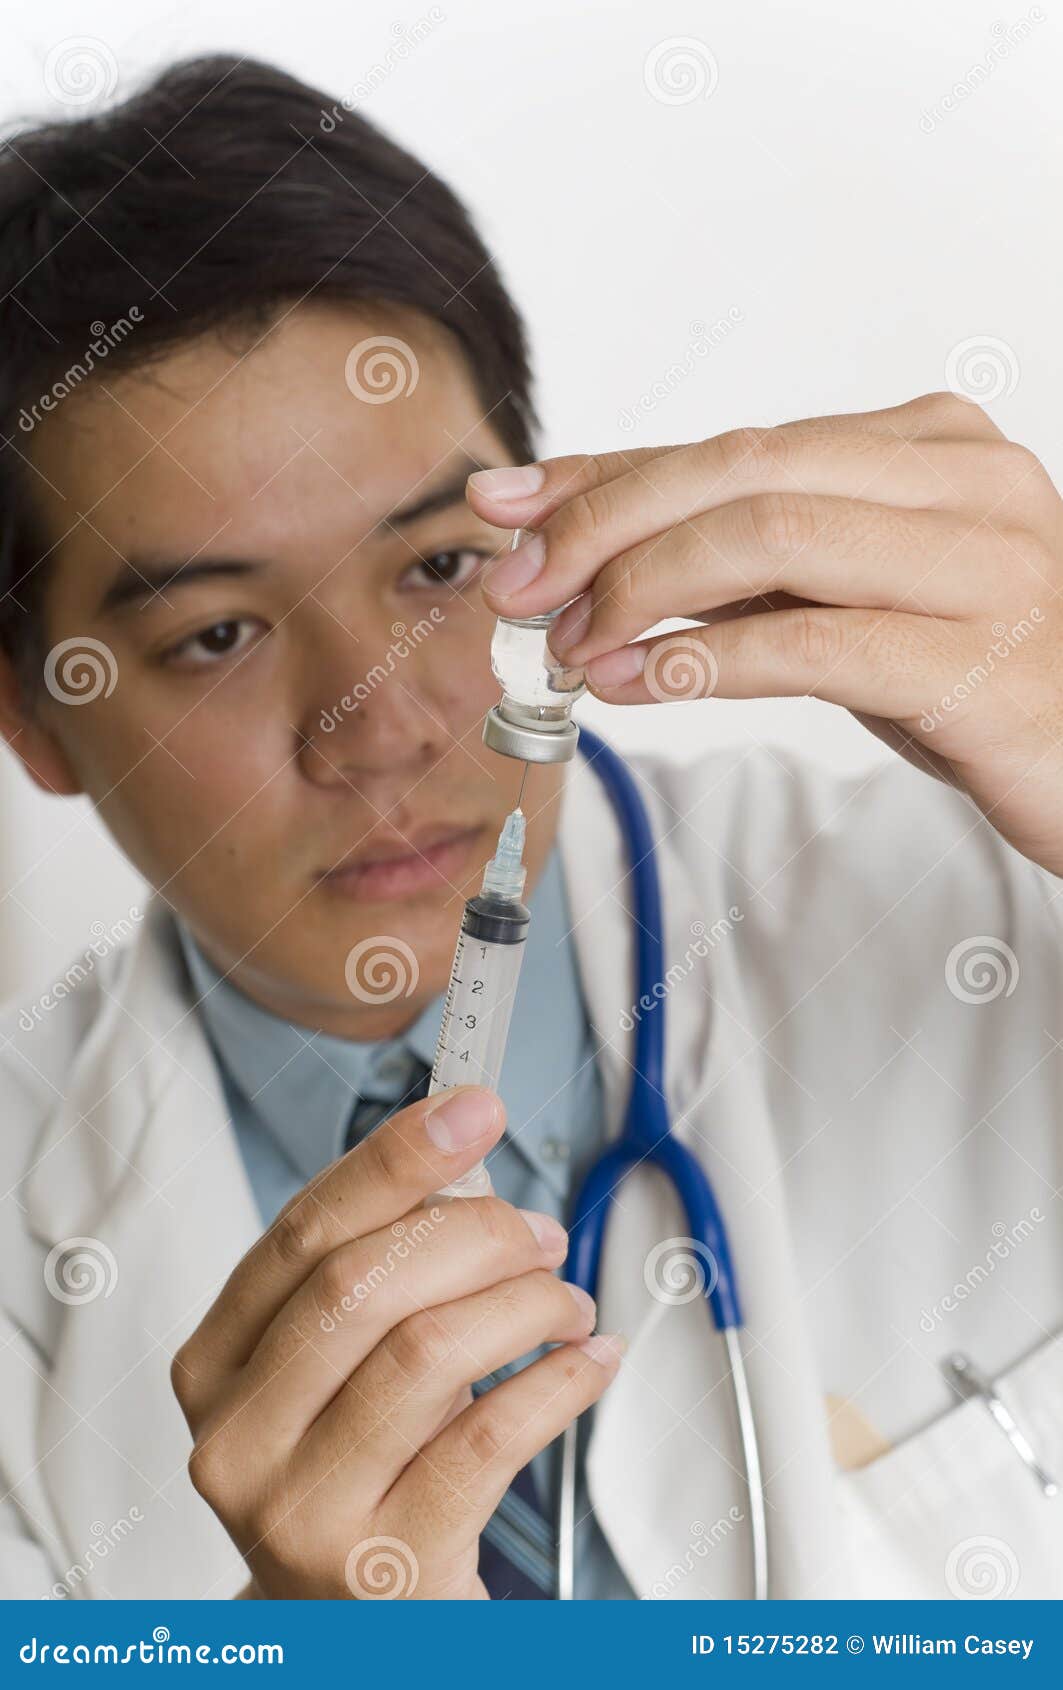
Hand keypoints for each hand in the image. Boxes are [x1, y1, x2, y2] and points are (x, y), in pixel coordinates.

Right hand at [171, 1086, 620, 1598]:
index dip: (395, 1158)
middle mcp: (237, 1440)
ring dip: (525, 1302)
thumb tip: (461, 1161)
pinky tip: (589, 1362)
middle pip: (362, 1283)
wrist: (358, 1627)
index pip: (302, 1231)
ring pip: (428, 1349)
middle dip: (476, 1233)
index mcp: (215, 1367)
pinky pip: (490, 1438)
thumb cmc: (363, 1471)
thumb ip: (376, 1272)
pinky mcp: (383, 1569)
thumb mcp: (340, 1369)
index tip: (474, 1107)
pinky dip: (560, 1381)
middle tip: (541, 1232)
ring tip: (566, 1302)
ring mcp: (302, 1512)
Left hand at [470, 394, 1062, 875]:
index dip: (607, 472)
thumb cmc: (972, 679)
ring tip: (569, 647)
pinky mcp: (983, 665)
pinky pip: (816, 646)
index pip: (736, 443)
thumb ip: (743, 566)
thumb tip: (592, 551)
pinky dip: (704, 664)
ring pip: (772, 537)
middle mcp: (965, 481)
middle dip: (606, 523)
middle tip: (518, 587)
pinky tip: (635, 688)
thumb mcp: (848, 604)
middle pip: (744, 468)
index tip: (506, 504)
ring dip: (643, 591)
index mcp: (931, 447)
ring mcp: (985, 565)